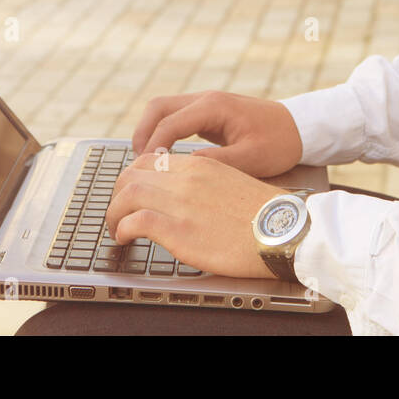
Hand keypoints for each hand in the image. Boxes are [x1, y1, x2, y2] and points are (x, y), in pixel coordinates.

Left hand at [106, 152, 287, 278]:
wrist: (284, 231)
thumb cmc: (265, 215)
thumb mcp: (233, 184)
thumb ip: (206, 184)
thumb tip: (189, 198)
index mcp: (200, 166)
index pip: (151, 161)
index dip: (133, 177)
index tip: (131, 193)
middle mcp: (186, 179)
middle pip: (132, 174)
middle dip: (117, 194)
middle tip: (117, 211)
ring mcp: (181, 203)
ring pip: (126, 194)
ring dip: (113, 213)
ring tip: (116, 228)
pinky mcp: (179, 230)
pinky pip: (135, 221)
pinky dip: (122, 229)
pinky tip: (125, 238)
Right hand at [131, 90, 303, 177]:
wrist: (300, 128)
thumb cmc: (280, 143)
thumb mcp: (251, 159)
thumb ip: (217, 163)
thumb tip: (183, 169)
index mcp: (214, 107)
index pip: (170, 123)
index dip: (152, 146)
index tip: (144, 171)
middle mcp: (206, 99)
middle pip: (158, 107)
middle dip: (142, 133)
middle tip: (137, 163)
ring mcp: (206, 103)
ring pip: (163, 108)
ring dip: (149, 131)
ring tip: (145, 161)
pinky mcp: (208, 112)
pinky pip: (175, 116)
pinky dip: (162, 131)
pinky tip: (162, 154)